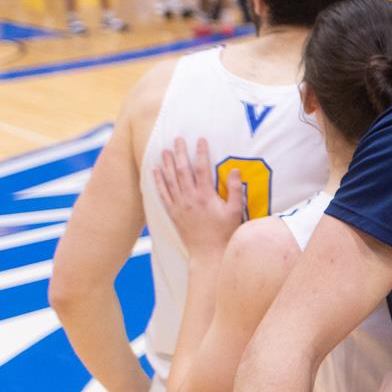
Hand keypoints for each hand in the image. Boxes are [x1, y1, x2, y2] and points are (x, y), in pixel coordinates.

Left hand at [153, 137, 248, 257]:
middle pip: (182, 170)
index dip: (200, 152)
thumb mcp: (236, 211)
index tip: (200, 139)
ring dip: (167, 163)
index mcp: (205, 196)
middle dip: (180, 153)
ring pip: (170, 180)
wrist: (208, 253)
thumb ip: (236, 190)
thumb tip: (235, 170)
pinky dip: (158, 181)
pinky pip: (163, 194)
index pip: (202, 168)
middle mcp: (189, 198)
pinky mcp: (173, 213)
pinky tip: (156, 171)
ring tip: (165, 150)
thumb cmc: (225, 232)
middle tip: (178, 139)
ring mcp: (179, 205)